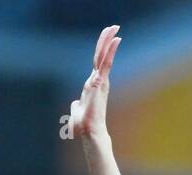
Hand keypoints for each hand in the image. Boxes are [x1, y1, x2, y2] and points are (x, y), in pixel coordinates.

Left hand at [68, 23, 120, 140]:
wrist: (89, 132)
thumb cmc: (84, 125)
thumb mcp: (77, 111)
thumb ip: (76, 105)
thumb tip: (75, 104)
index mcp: (92, 84)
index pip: (96, 62)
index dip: (101, 49)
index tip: (107, 37)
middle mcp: (98, 81)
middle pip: (102, 56)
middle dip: (107, 40)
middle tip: (115, 26)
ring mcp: (100, 82)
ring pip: (104, 57)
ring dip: (109, 42)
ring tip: (115, 28)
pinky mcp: (101, 83)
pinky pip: (106, 63)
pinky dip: (110, 51)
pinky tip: (115, 41)